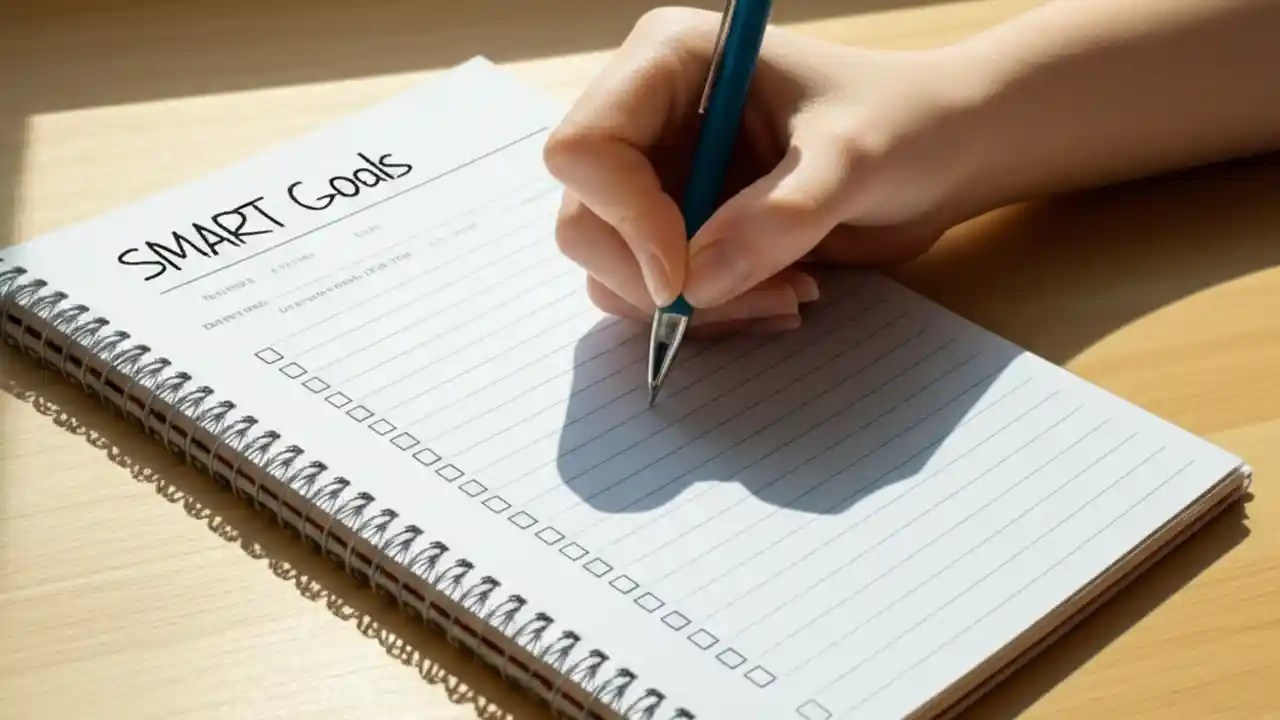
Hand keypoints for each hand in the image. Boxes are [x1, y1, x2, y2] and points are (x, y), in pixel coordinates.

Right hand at [543, 7, 983, 333]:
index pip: (585, 148)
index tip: (686, 275)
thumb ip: (777, 217)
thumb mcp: (852, 160)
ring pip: (614, 269)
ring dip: (694, 306)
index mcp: (668, 64)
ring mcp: (661, 179)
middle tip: (752, 296)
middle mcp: (648, 120)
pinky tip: (778, 297)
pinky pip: (656, 293)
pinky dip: (709, 315)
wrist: (944, 155)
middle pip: (585, 221)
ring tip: (786, 294)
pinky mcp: (682, 230)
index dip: (625, 217)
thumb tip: (694, 284)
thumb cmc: (906, 123)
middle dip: (660, 279)